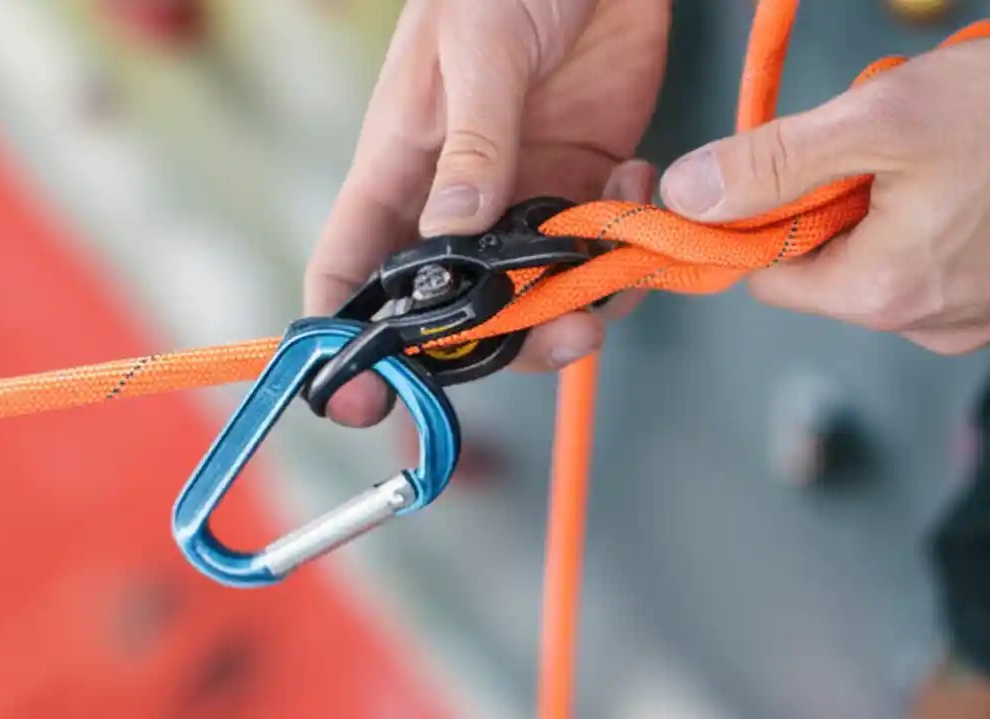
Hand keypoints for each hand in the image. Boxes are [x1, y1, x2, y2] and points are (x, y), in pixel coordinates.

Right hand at [306, 0, 668, 425]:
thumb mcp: (479, 46)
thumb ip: (471, 142)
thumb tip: (452, 233)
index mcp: (401, 166)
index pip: (351, 268)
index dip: (346, 340)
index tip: (360, 401)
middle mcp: (457, 196)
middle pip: (455, 310)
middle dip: (501, 343)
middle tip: (562, 335)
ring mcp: (526, 191)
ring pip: (535, 293)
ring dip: (577, 306)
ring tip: (615, 279)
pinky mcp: (592, 177)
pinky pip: (602, 248)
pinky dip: (627, 245)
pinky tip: (643, 189)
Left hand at [659, 34, 989, 353]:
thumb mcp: (883, 120)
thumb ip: (774, 162)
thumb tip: (687, 193)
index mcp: (883, 294)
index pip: (769, 274)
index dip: (765, 215)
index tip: (791, 163)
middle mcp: (931, 327)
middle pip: (833, 263)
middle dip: (843, 194)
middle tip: (895, 137)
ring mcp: (987, 319)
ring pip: (896, 255)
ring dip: (902, 198)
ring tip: (958, 147)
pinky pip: (956, 259)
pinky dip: (956, 214)